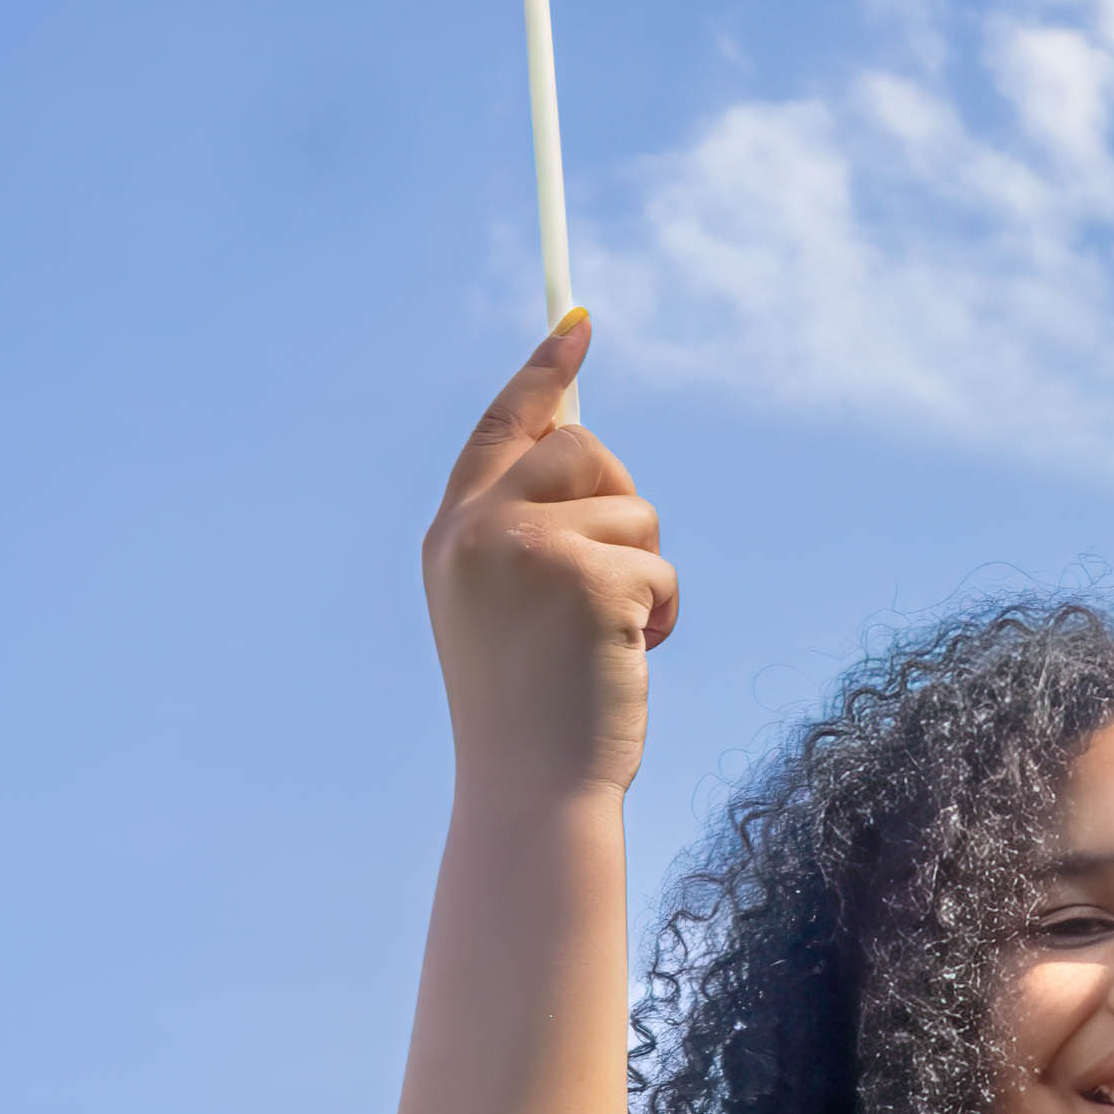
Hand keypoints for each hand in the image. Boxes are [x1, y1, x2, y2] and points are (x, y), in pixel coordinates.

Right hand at [421, 315, 675, 798]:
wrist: (529, 788)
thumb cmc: (530, 709)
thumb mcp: (506, 608)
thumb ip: (528, 533)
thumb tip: (594, 461)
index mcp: (451, 534)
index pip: (503, 426)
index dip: (542, 372)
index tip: (577, 325)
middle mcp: (478, 529)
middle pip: (583, 449)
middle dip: (621, 503)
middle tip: (617, 578)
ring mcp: (527, 549)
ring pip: (634, 510)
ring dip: (646, 574)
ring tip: (609, 639)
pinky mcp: (586, 577)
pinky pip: (660, 566)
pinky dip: (662, 614)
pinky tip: (627, 657)